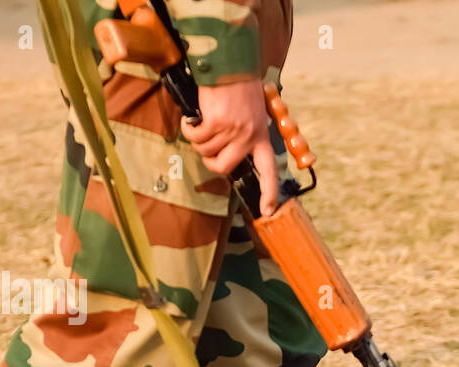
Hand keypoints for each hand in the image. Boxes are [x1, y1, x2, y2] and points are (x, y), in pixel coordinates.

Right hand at [181, 77, 279, 216]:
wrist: (231, 64)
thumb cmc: (240, 88)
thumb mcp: (252, 113)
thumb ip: (246, 134)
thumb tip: (230, 152)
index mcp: (261, 137)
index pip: (269, 171)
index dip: (268, 193)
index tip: (267, 211)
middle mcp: (249, 137)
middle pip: (224, 167)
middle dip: (210, 162)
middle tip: (206, 150)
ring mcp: (233, 130)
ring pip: (205, 149)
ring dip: (197, 138)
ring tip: (201, 122)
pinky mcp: (216, 122)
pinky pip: (195, 135)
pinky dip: (189, 127)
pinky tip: (192, 117)